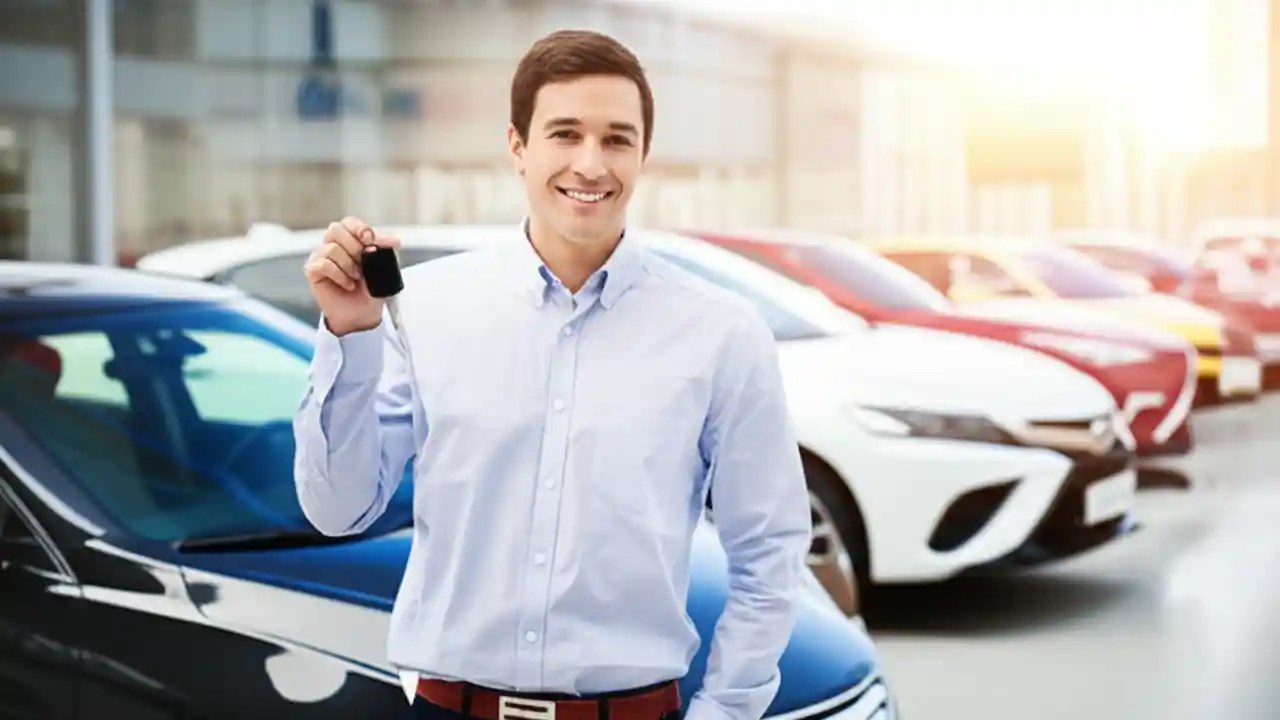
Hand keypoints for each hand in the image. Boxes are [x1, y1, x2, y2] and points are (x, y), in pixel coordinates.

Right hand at [303, 216, 401, 335]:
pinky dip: (339, 275)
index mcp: (349, 238)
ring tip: (356, 277)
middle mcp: (332, 244)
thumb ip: (385, 251)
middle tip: (364, 263)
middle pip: (335, 229)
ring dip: (348, 264)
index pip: (349, 222)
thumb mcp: (383, 267)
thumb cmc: (371, 287)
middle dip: (354, 246)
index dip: (359, 228)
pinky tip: (347, 284)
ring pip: (331, 248)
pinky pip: (323, 264)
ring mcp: (320, 256)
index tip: (370, 239)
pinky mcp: (313, 271)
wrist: (363, 312)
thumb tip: (394, 240)